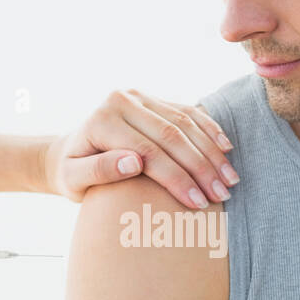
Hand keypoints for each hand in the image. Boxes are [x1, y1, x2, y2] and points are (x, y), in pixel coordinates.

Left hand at [44, 88, 239, 206]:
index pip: (148, 151)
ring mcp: (140, 96)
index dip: (176, 178)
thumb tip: (134, 162)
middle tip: (221, 194)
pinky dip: (209, 130)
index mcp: (103, 119)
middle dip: (200, 167)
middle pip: (171, 135)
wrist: (69, 152)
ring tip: (230, 180)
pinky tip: (226, 149)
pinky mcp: (154, 99)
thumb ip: (98, 171)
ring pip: (184, 122)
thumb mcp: (73, 179)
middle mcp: (122, 100)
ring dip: (210, 152)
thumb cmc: (71, 173)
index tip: (198, 203)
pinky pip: (188, 111)